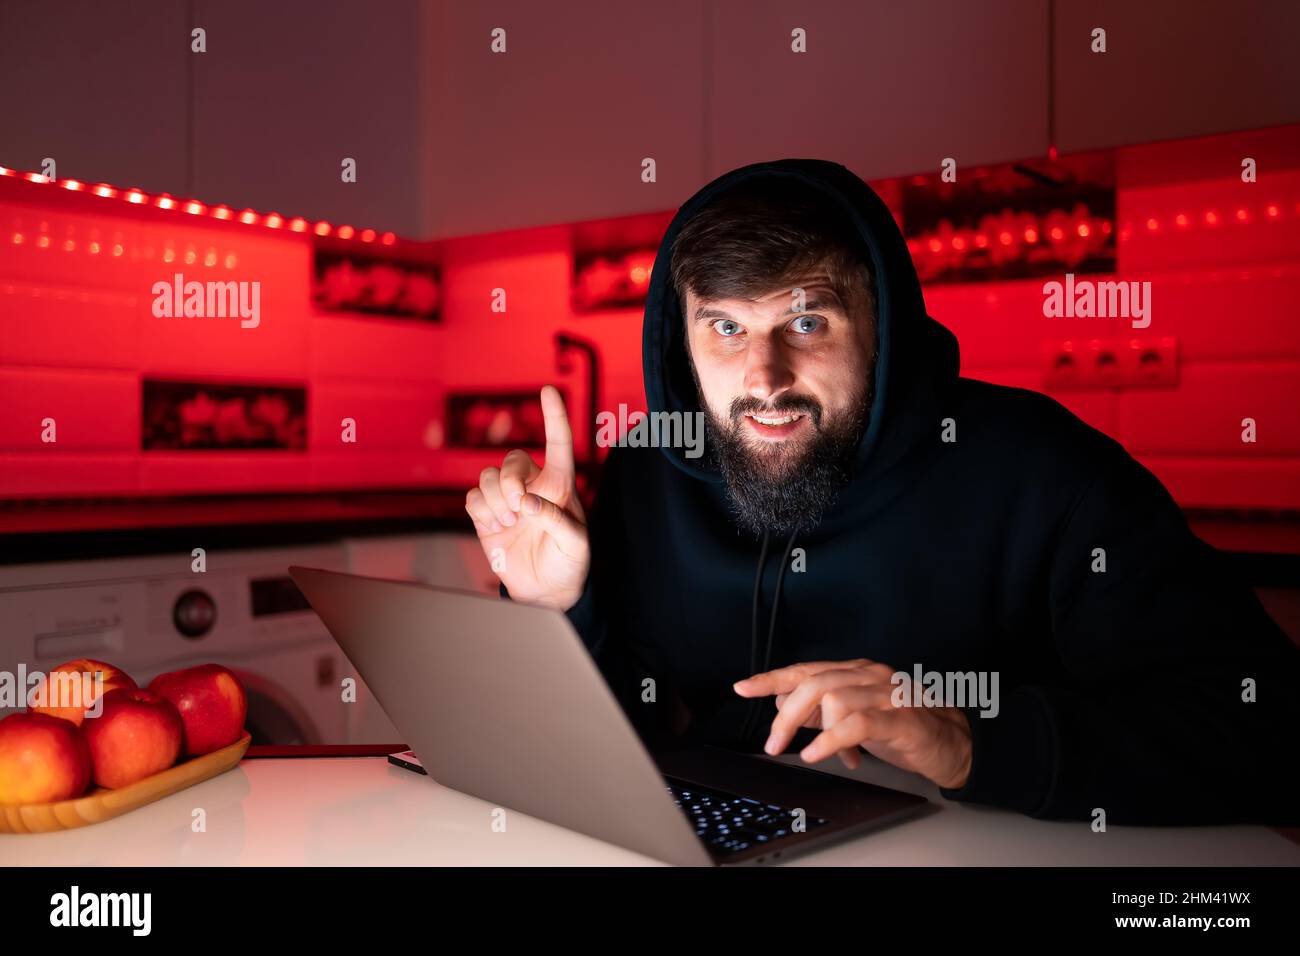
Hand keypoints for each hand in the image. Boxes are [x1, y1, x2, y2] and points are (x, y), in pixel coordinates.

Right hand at [465, 386, 589, 610]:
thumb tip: (527, 504)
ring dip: (495, 500)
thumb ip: (555, 521)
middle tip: (518, 507)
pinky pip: (473, 497)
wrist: (544, 590)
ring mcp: (507, 499)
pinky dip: (481, 510)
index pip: (558, 443)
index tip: (549, 391)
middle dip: (510, 480)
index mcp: (560, 484)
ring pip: (488, 476)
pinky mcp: (486, 514)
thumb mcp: (575, 544)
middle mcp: (532, 485)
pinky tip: (496, 527)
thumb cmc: (568, 562)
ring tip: (508, 523)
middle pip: (512, 459)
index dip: (554, 416)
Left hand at [733, 659, 972, 788]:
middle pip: (814, 683)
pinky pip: (858, 723)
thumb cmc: (903, 728)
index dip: (772, 679)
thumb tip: (782, 705)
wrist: (953, 743)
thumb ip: (821, 710)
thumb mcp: (854, 718)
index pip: (806, 670)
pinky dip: (832, 740)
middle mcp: (870, 675)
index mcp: (856, 672)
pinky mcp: (902, 718)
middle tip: (772, 744)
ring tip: (805, 753)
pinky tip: (818, 754)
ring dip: (811, 730)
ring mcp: (887, 693)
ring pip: (833, 698)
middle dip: (785, 715)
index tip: (743, 688)